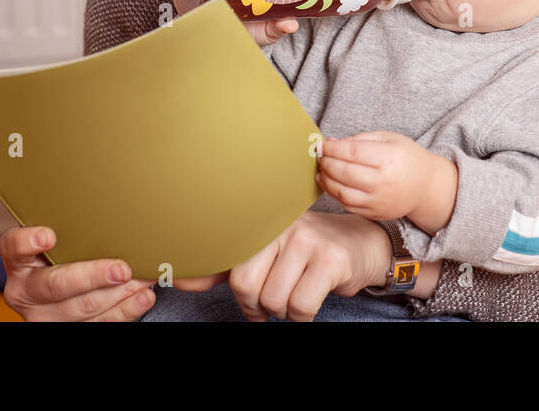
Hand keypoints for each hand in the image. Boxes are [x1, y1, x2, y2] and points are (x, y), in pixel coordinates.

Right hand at [0, 226, 157, 321]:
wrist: (61, 289)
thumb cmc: (63, 251)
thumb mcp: (58, 236)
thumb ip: (70, 225)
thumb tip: (111, 203)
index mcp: (19, 260)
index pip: (14, 247)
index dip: (28, 242)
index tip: (48, 236)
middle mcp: (27, 290)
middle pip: (55, 284)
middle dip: (92, 276)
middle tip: (121, 269)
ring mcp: (47, 314)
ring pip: (83, 308)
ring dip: (118, 294)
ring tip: (141, 279)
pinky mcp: (68, 327)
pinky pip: (101, 322)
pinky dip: (126, 309)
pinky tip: (142, 297)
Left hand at [179, 211, 391, 321]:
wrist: (361, 245)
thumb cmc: (307, 253)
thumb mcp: (266, 255)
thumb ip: (225, 268)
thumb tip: (177, 279)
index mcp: (260, 222)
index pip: (228, 262)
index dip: (237, 291)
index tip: (251, 299)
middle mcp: (280, 225)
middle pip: (245, 284)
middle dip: (258, 305)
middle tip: (273, 302)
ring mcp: (306, 239)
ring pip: (274, 299)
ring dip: (284, 311)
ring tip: (296, 294)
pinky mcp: (330, 259)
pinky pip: (301, 305)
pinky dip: (302, 316)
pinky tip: (310, 300)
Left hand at [318, 131, 447, 222]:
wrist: (426, 187)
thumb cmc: (407, 158)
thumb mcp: (389, 138)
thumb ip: (360, 139)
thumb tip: (332, 142)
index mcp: (389, 158)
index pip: (352, 152)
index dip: (332, 148)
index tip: (321, 144)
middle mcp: (383, 182)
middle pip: (344, 172)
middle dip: (326, 162)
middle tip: (320, 156)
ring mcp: (378, 201)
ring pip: (342, 192)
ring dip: (326, 180)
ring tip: (321, 170)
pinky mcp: (374, 213)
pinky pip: (347, 205)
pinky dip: (334, 194)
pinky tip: (330, 183)